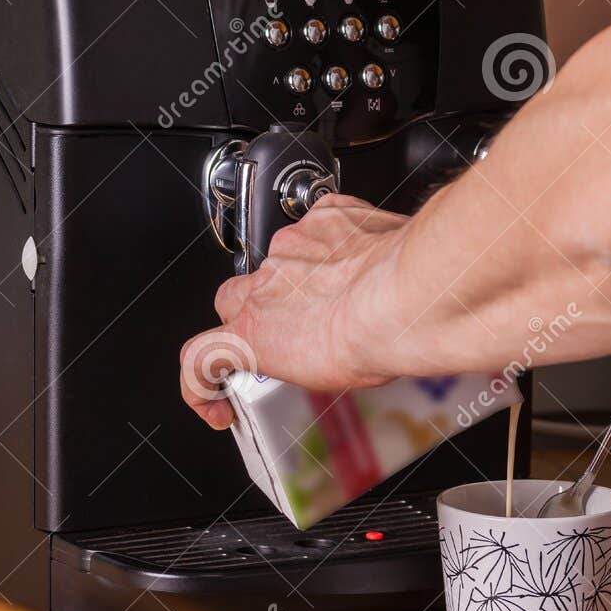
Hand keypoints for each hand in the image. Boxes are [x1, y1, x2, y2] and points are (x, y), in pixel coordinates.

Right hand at [180, 194, 402, 428]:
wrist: (412, 294)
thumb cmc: (378, 339)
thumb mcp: (332, 377)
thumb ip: (301, 358)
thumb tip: (313, 355)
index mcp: (257, 333)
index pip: (199, 357)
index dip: (198, 382)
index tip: (215, 394)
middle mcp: (265, 284)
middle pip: (232, 297)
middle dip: (252, 312)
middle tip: (291, 327)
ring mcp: (293, 245)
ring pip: (280, 258)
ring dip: (303, 277)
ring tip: (345, 292)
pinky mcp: (325, 216)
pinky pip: (318, 227)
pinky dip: (333, 242)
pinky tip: (358, 258)